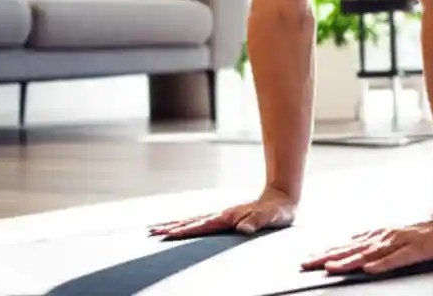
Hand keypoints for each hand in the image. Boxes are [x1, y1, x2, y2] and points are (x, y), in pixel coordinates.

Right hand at [148, 187, 296, 239]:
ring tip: (155, 230)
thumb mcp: (272, 218)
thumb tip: (242, 229)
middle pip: (191, 221)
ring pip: (193, 221)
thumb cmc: (278, 212)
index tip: (167, 235)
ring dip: (175, 225)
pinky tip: (180, 229)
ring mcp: (222, 216)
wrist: (282, 198)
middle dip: (171, 227)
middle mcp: (222, 215)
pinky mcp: (226, 218)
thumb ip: (257, 222)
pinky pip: (201, 222)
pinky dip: (187, 225)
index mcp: (228, 216)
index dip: (184, 231)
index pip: (201, 225)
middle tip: (150, 233)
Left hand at [300, 218, 432, 274]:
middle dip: (328, 258)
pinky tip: (369, 270)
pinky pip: (398, 259)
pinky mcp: (416, 250)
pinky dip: (383, 264)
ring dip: (349, 261)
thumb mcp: (393, 235)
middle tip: (307, 265)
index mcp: (378, 235)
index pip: (347, 246)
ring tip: (331, 268)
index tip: (307, 260)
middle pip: (352, 250)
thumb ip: (373, 239)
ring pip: (370, 254)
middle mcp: (385, 237)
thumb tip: (351, 239)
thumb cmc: (423, 232)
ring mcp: (400, 243)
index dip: (326, 253)